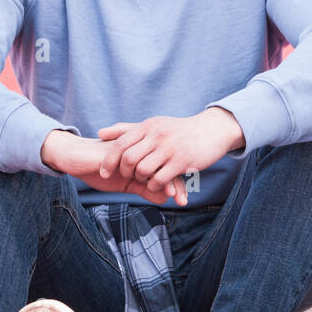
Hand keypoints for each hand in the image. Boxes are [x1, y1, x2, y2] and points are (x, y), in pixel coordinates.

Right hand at [40, 130, 183, 205]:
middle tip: (183, 201)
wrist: (75, 158)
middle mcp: (141, 150)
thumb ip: (145, 189)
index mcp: (145, 157)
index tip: (183, 200)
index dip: (177, 183)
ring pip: (153, 163)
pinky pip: (135, 162)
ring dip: (163, 180)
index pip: (167, 168)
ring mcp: (131, 149)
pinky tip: (149, 186)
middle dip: (176, 184)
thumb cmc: (100, 170)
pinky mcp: (119, 150)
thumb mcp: (126, 183)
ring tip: (171, 195)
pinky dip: (143, 174)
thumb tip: (165, 199)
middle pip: (166, 164)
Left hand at [97, 108, 243, 197]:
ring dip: (140, 180)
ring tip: (145, 179)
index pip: (120, 144)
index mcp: (148, 126)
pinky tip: (157, 184)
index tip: (103, 173)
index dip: (108, 161)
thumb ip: (127, 129)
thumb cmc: (178, 130)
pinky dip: (154, 186)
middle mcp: (158, 135)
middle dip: (124, 172)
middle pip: (129, 160)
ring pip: (143, 171)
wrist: (211, 131)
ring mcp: (171, 148)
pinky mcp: (183, 162)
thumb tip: (100, 133)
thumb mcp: (154, 125)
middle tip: (128, 177)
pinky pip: (159, 180)